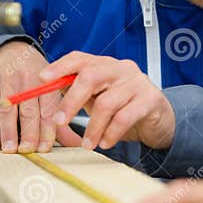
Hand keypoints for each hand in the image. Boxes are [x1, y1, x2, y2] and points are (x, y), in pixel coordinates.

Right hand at [0, 41, 81, 152]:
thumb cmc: (35, 75)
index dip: (47, 128)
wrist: (11, 51)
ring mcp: (6, 79)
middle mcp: (27, 78)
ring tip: (10, 150)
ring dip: (8, 132)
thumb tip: (75, 144)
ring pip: (7, 109)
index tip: (45, 147)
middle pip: (28, 109)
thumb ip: (60, 115)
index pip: (48, 107)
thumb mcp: (50, 86)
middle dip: (29, 132)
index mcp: (47, 79)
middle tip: (28, 151)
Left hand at [39, 51, 175, 150]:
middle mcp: (122, 68)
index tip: (43, 79)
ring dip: (92, 128)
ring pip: (107, 102)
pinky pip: (124, 117)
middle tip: (59, 121)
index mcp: (106, 64)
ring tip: (88, 144)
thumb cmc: (124, 108)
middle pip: (91, 76)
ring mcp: (138, 82)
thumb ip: (79, 93)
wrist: (159, 119)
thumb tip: (46, 95)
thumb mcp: (99, 97)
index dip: (60, 66)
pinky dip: (111, 133)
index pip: (80, 58)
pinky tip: (106, 143)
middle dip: (71, 100)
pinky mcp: (151, 99)